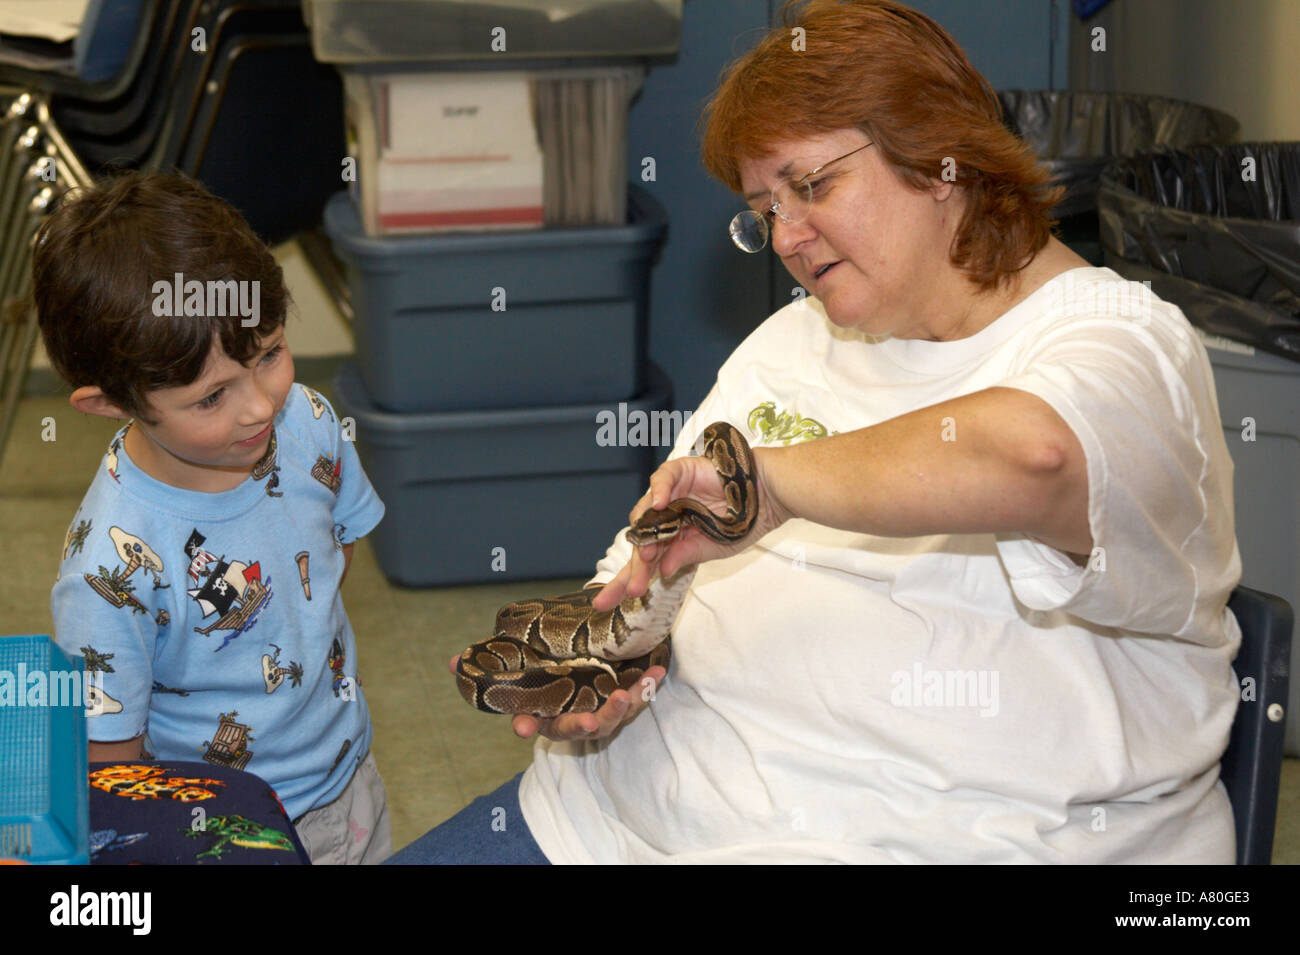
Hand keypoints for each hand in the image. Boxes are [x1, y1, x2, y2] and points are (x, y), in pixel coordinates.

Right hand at [447, 655, 666, 740]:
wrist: (591, 648)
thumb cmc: (551, 660)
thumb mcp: (520, 659)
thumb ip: (492, 662)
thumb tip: (452, 662)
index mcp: (546, 709)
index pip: (533, 722)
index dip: (527, 726)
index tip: (523, 728)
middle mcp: (573, 714)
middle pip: (575, 727)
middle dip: (581, 727)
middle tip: (589, 723)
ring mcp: (601, 709)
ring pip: (610, 716)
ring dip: (619, 709)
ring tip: (626, 697)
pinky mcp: (626, 697)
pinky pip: (638, 695)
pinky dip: (647, 685)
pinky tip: (656, 673)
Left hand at [591, 446, 787, 612]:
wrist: (768, 497)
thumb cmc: (742, 522)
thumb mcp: (712, 548)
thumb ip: (686, 556)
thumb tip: (662, 572)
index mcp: (671, 538)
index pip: (644, 562)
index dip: (624, 580)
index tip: (605, 604)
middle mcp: (665, 517)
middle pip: (641, 541)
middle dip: (636, 567)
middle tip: (632, 589)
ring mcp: (670, 494)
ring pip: (646, 512)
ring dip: (647, 535)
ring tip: (649, 555)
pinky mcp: (679, 472)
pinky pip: (662, 479)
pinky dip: (660, 490)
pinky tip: (659, 505)